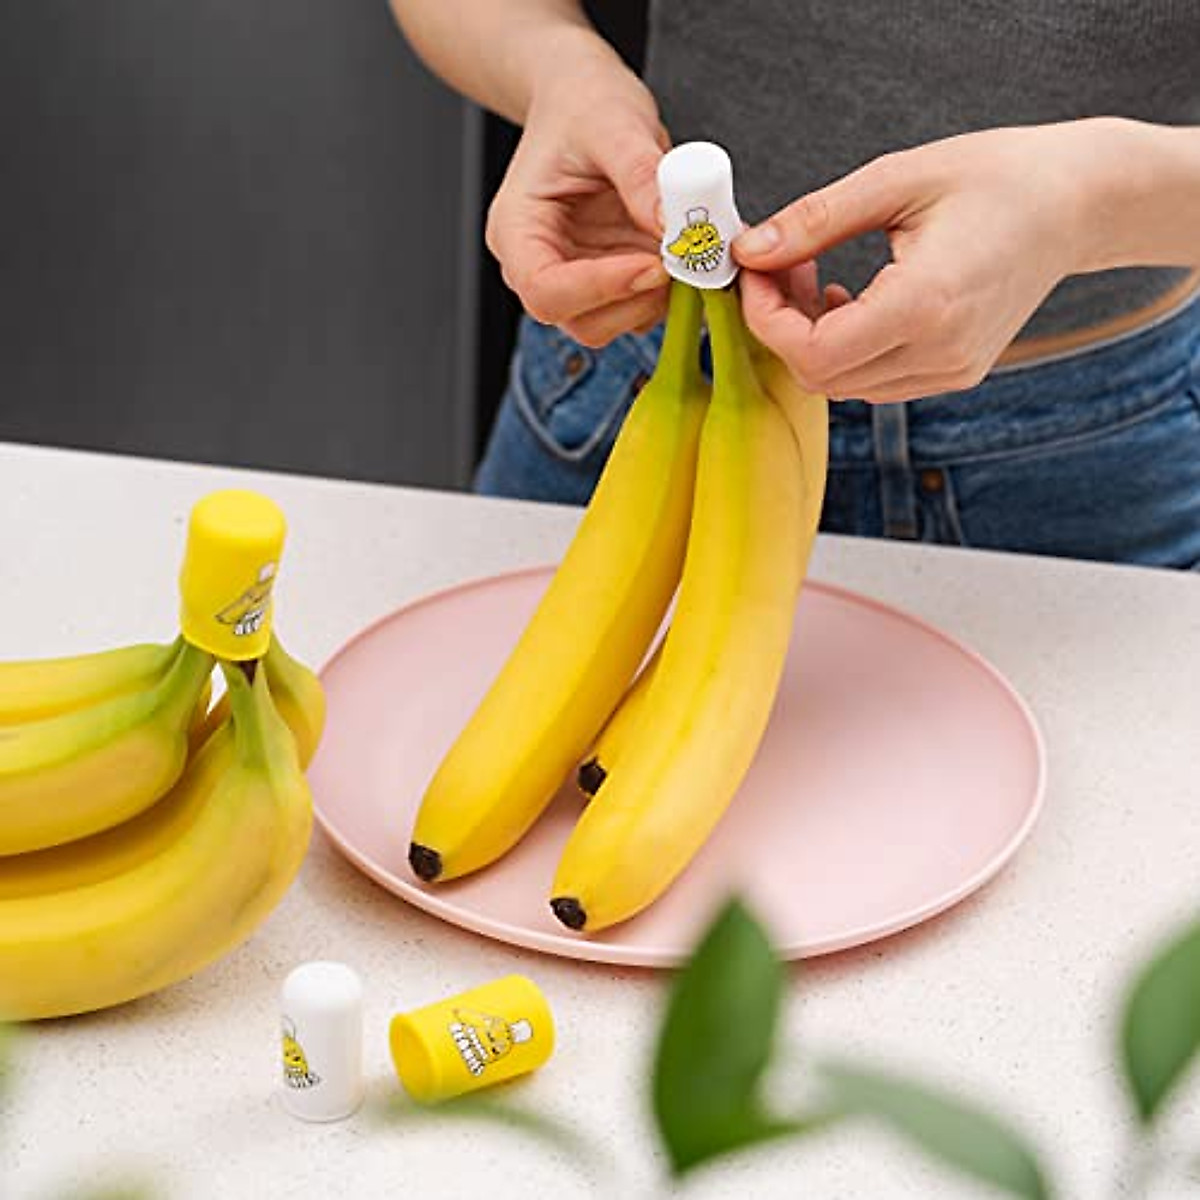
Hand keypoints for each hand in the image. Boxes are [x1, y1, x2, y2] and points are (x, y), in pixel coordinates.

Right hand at [485, 44, 670, 346]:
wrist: (585, 100)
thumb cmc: (582, 104)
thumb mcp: (613, 123)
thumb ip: (641, 175)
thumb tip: (675, 229)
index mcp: (517, 230)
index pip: (545, 288)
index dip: (601, 287)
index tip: (654, 264)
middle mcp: (538, 264)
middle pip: (579, 320)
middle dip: (635, 299)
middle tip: (681, 261)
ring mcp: (575, 279)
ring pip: (612, 323)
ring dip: (655, 299)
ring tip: (685, 250)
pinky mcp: (609, 282)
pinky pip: (638, 308)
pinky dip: (668, 292)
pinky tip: (684, 253)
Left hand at [733, 123, 1104, 401]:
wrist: (1075, 205)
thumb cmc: (997, 178)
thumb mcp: (895, 180)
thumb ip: (814, 221)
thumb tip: (749, 251)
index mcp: (926, 305)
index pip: (813, 353)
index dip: (768, 320)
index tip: (756, 275)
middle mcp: (940, 353)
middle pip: (820, 377)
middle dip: (782, 327)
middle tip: (780, 266)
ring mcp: (950, 371)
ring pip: (844, 384)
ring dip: (811, 338)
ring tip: (816, 275)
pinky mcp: (954, 373)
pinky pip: (874, 380)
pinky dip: (846, 348)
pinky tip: (852, 299)